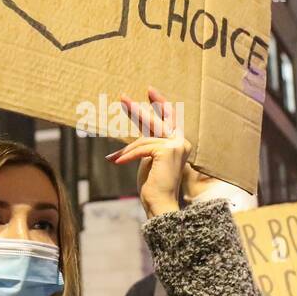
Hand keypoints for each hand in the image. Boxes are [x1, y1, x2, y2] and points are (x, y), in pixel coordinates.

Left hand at [108, 87, 191, 218]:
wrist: (160, 204)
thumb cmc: (153, 186)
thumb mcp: (148, 160)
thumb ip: (148, 145)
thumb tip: (138, 134)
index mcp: (178, 143)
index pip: (169, 119)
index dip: (159, 104)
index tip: (149, 91)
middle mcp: (181, 142)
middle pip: (156, 121)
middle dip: (137, 110)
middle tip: (122, 97)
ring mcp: (177, 145)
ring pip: (145, 139)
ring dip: (127, 150)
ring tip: (115, 159)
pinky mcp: (168, 151)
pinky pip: (142, 148)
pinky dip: (128, 155)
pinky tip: (117, 162)